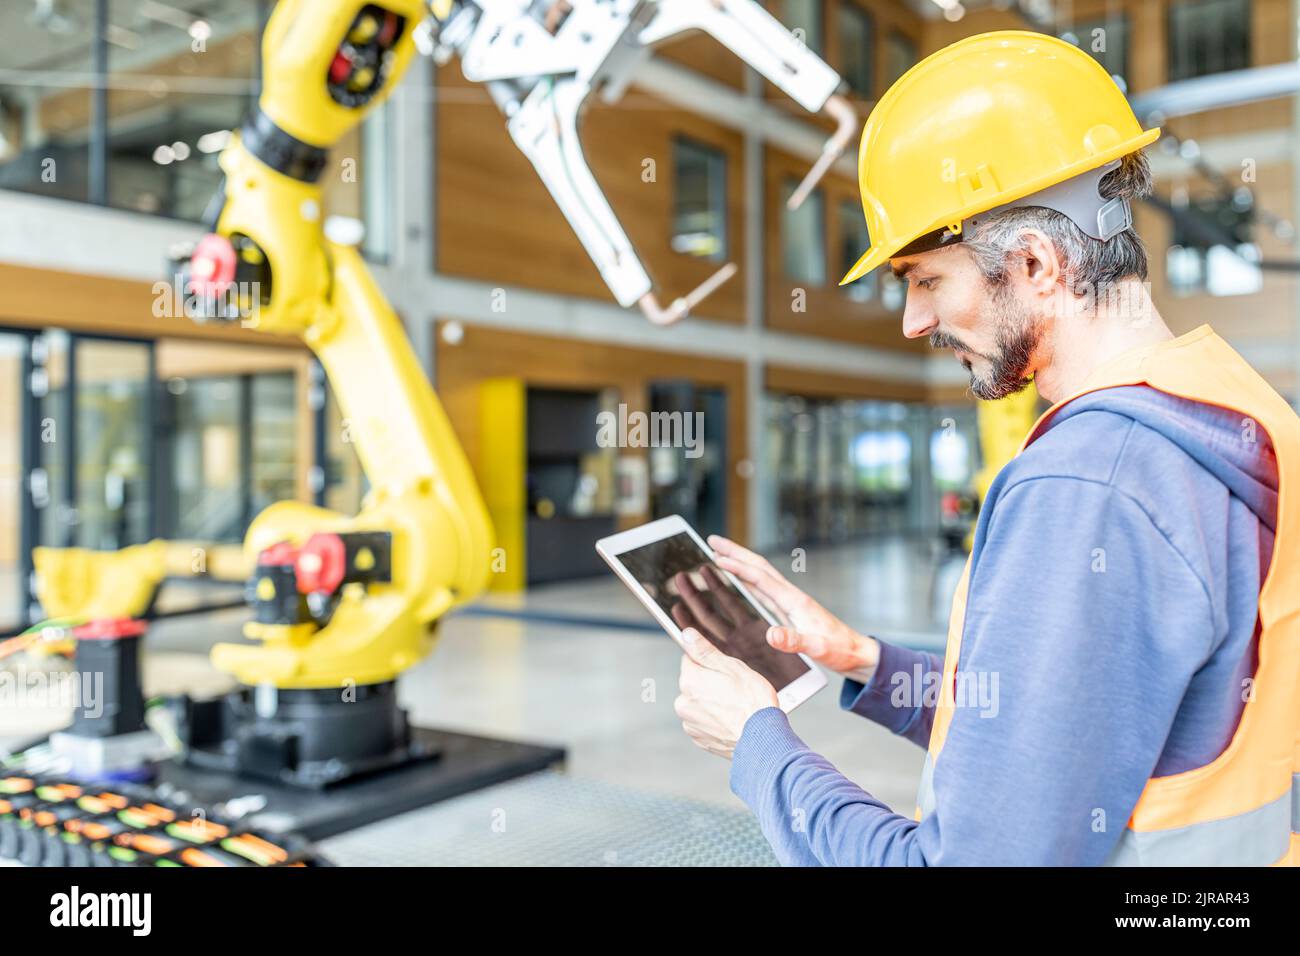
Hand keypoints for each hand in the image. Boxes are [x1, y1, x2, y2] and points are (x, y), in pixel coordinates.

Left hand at [675, 627, 778, 758]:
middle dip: (710, 683)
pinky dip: (715, 720)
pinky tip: (732, 720)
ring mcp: (690, 723)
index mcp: (690, 681)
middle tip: (734, 690)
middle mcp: (684, 703)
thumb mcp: (733, 667)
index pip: (690, 660)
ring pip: (699, 703)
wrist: (763, 741)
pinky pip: (704, 722)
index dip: (710, 662)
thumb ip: (705, 651)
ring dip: (712, 703)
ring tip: (735, 707)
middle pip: (694, 683)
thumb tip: (687, 635)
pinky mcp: (699, 739)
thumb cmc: (753, 704)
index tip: (725, 670)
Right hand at [707, 535, 879, 682]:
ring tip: (717, 552)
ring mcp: (788, 601)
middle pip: (758, 567)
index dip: (738, 568)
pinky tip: (737, 579)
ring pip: (759, 574)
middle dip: (735, 552)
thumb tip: (770, 635)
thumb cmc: (838, 649)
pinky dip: (746, 578)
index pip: (761, 578)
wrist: (855, 652)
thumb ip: (794, 641)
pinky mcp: (788, 609)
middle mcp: (790, 596)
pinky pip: (762, 588)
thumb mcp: (817, 648)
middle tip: (712, 539)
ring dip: (738, 561)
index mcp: (794, 601)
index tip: (717, 557)